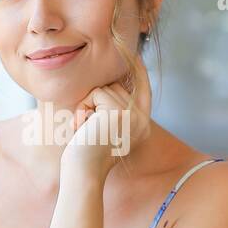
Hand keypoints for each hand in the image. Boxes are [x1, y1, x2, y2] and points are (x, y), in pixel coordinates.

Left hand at [60, 50, 152, 182]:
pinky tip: (82, 126)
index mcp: (142, 125)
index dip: (140, 72)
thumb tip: (113, 82)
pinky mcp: (117, 113)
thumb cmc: (88, 153)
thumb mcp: (107, 129)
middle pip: (117, 86)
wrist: (83, 171)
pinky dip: (84, 107)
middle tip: (87, 125)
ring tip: (85, 127)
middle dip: (95, 100)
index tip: (135, 55)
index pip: (144, 90)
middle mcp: (142, 120)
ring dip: (87, 105)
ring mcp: (132, 116)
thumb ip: (115, 109)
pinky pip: (96, 94)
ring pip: (105, 88)